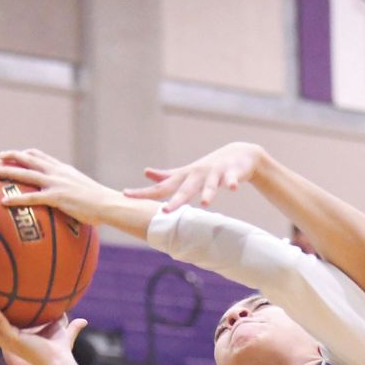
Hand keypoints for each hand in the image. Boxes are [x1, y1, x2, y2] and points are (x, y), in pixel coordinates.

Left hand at [0, 149, 120, 227]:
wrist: (108, 204)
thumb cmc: (100, 202)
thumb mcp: (84, 191)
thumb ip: (74, 191)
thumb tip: (70, 201)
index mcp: (64, 169)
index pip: (42, 156)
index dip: (28, 154)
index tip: (19, 153)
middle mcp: (58, 172)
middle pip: (30, 159)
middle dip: (13, 156)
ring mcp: (56, 183)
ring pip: (26, 174)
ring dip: (7, 171)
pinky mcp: (56, 196)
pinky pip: (31, 197)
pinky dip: (16, 198)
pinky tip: (3, 201)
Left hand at [124, 142, 267, 211]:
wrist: (239, 154)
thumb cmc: (208, 167)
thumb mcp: (186, 172)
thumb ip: (167, 176)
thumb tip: (146, 173)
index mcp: (184, 177)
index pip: (161, 187)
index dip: (144, 192)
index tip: (126, 195)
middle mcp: (197, 174)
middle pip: (185, 189)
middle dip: (177, 200)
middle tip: (166, 210)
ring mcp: (215, 172)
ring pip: (210, 184)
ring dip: (208, 192)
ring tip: (205, 202)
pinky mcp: (232, 172)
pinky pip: (232, 179)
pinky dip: (232, 182)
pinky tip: (233, 188)